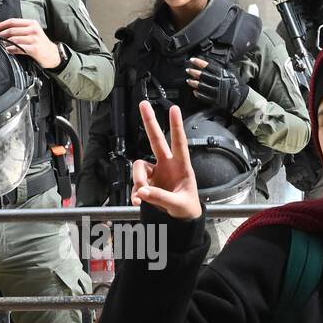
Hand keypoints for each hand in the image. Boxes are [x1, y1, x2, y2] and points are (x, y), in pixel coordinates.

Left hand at [0, 17, 61, 69]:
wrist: (53, 54)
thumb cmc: (41, 44)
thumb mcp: (34, 32)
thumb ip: (22, 29)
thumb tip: (5, 30)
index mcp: (32, 23)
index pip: (13, 21)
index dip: (2, 24)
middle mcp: (33, 29)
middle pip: (12, 30)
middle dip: (1, 34)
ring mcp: (34, 39)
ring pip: (14, 39)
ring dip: (4, 42)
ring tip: (0, 45)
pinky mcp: (34, 48)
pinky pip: (19, 48)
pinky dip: (11, 49)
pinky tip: (7, 50)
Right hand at [130, 101, 201, 220]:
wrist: (180, 219)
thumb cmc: (186, 208)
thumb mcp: (177, 204)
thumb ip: (160, 197)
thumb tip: (142, 191)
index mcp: (181, 166)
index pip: (179, 143)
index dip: (176, 126)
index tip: (174, 109)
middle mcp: (167, 165)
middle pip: (156, 140)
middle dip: (150, 122)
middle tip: (143, 104)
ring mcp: (156, 173)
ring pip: (139, 166)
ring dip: (137, 180)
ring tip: (141, 195)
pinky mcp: (147, 182)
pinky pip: (136, 183)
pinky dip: (136, 193)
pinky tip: (138, 201)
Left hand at [187, 57, 248, 113]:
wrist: (242, 98)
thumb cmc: (237, 84)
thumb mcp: (232, 72)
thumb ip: (224, 67)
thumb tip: (217, 61)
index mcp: (222, 73)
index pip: (208, 66)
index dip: (199, 62)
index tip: (192, 59)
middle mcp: (218, 82)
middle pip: (203, 76)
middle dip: (194, 72)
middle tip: (188, 70)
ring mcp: (216, 92)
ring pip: (202, 86)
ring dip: (194, 83)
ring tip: (188, 80)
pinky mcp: (215, 100)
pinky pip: (204, 97)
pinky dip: (198, 94)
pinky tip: (194, 91)